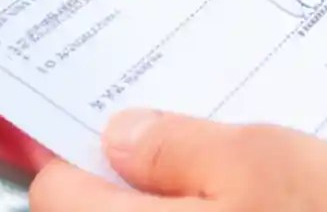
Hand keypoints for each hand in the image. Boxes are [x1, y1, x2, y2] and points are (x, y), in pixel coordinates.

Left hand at [30, 110, 326, 211]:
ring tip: (248, 174)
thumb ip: (176, 144)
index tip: (133, 122)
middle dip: (144, 173)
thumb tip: (118, 133)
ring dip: (189, 199)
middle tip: (204, 137)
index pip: (55, 189)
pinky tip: (272, 210)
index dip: (87, 146)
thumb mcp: (262, 159)